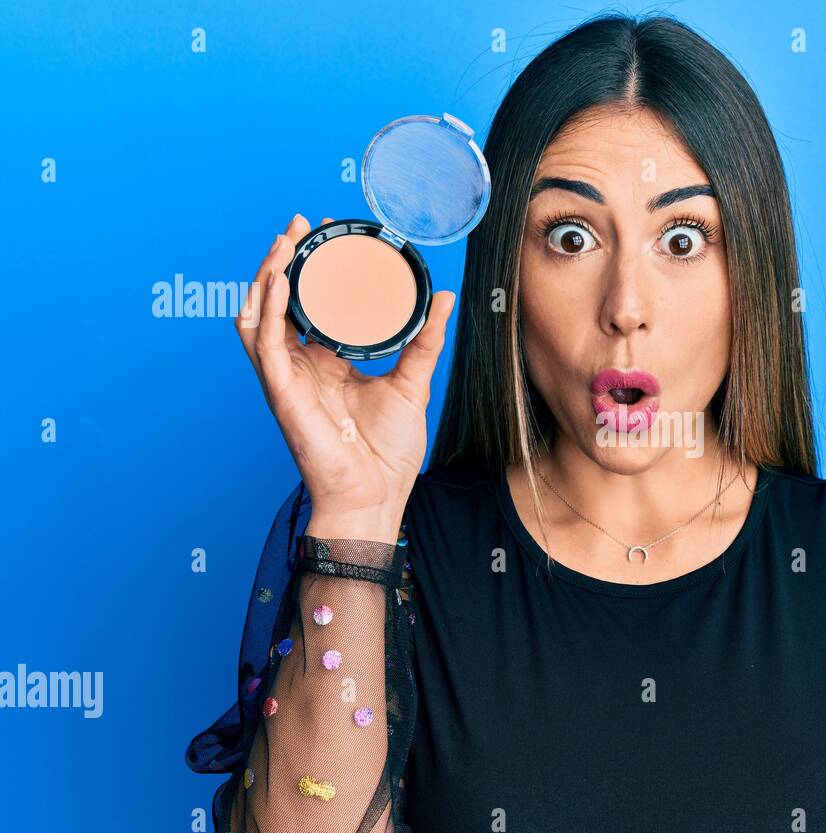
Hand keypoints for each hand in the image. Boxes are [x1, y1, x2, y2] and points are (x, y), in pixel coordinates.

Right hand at [234, 213, 454, 537]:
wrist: (375, 495)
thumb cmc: (387, 453)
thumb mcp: (412, 383)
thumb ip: (424, 341)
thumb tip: (442, 298)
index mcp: (327, 362)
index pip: (311, 304)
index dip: (313, 269)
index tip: (326, 233)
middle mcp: (302, 365)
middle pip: (281, 302)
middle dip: (286, 261)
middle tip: (301, 224)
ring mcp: (287, 377)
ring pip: (262, 315)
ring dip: (268, 275)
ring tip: (285, 242)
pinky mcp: (281, 391)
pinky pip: (264, 343)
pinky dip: (267, 310)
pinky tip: (278, 281)